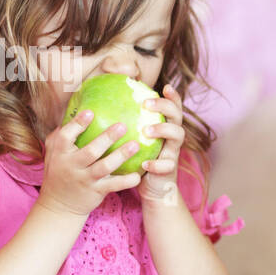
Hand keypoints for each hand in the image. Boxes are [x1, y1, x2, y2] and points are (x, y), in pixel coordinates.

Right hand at [36, 110, 142, 216]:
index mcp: (60, 152)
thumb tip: (75, 107)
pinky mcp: (96, 192)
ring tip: (135, 145)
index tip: (91, 112)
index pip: (65, 136)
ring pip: (104, 167)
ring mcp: (84, 179)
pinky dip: (125, 181)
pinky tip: (138, 175)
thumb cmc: (60, 171)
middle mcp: (71, 165)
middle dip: (106, 138)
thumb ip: (61, 135)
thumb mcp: (54, 153)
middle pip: (90, 151)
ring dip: (120, 156)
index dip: (77, 124)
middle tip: (122, 125)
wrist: (58, 205)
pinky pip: (113, 186)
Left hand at [136, 84, 187, 207]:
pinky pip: (167, 165)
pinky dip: (157, 164)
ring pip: (178, 135)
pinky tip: (145, 164)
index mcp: (165, 127)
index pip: (173, 107)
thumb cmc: (138, 160)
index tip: (164, 86)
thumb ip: (126, 125)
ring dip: (163, 130)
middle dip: (165, 107)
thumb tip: (98, 105)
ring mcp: (173, 152)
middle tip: (146, 105)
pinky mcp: (170, 169)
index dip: (172, 96)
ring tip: (146, 130)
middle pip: (177, 116)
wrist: (152, 188)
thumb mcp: (134, 140)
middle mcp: (172, 137)